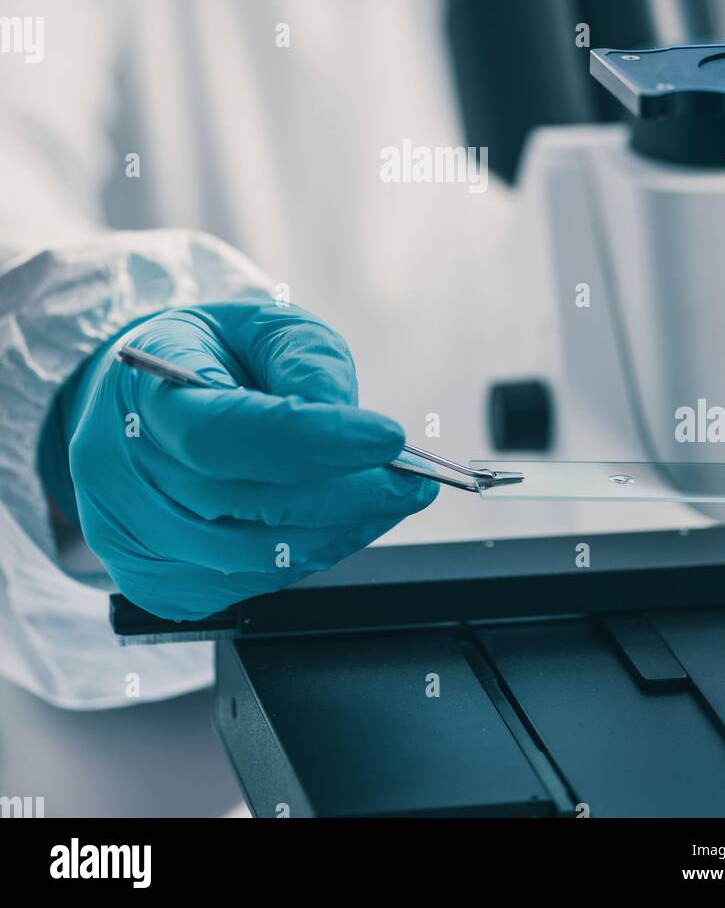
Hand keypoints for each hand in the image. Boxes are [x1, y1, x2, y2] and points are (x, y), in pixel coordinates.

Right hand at [56, 301, 436, 618]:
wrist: (142, 405)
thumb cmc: (207, 359)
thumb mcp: (259, 326)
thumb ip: (303, 360)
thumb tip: (345, 418)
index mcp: (141, 395)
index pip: (223, 433)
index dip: (313, 440)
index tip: (388, 436)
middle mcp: (124, 476)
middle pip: (248, 505)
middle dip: (350, 494)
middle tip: (413, 478)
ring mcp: (134, 540)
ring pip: (256, 558)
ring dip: (341, 531)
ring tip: (391, 497)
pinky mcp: (157, 584)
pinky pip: (249, 586)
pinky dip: (310, 556)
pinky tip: (340, 522)